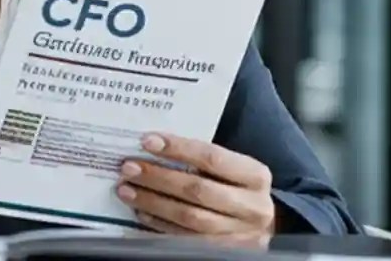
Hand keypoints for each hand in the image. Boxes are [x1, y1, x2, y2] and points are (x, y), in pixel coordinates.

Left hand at [116, 133, 275, 235]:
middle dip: (158, 177)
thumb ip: (206, 160)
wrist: (263, 226)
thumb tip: (155, 147)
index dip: (179, 148)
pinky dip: (159, 224)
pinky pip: (184, 238)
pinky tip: (141, 211)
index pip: (213, 158)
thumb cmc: (240, 188)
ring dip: (153, 202)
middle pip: (198, 190)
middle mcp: (252, 207)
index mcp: (256, 176)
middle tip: (129, 168)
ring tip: (127, 189)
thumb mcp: (237, 170)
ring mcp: (238, 234)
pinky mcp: (222, 252)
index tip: (148, 141)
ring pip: (189, 218)